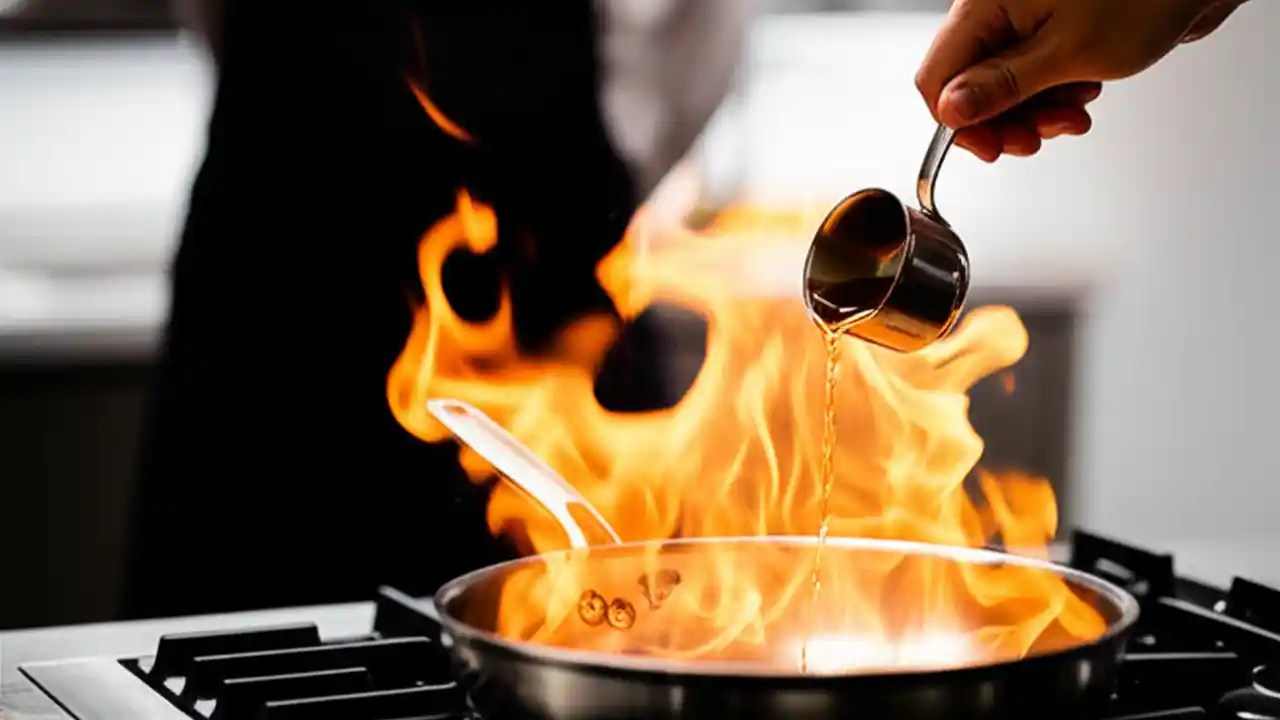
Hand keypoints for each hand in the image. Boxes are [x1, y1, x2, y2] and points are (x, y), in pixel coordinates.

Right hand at [915, 0, 1247, 160]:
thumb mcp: (1068, 54)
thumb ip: (1002, 86)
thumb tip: (951, 111)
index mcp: (985, 4)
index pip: (937, 76)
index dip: (958, 122)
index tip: (990, 149)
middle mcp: (997, 8)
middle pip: (967, 85)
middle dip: (1003, 121)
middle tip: (1034, 140)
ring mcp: (1023, 17)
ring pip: (1001, 85)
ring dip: (1034, 112)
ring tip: (1072, 114)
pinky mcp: (1048, 26)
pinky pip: (1031, 73)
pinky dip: (1052, 95)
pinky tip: (1082, 94)